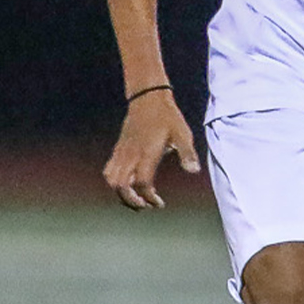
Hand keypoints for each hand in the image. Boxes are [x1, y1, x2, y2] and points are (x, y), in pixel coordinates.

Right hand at [102, 88, 199, 208]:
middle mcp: (131, 155)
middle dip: (131, 201)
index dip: (149, 198)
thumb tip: (194, 170)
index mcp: (146, 154)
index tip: (159, 204)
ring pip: (112, 179)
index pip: (142, 184)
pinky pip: (109, 169)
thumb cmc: (167, 116)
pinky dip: (115, 181)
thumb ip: (187, 153)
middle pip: (121, 186)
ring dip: (121, 193)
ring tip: (135, 199)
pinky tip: (128, 183)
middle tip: (145, 205)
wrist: (148, 97)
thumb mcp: (182, 134)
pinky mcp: (118, 148)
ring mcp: (122, 152)